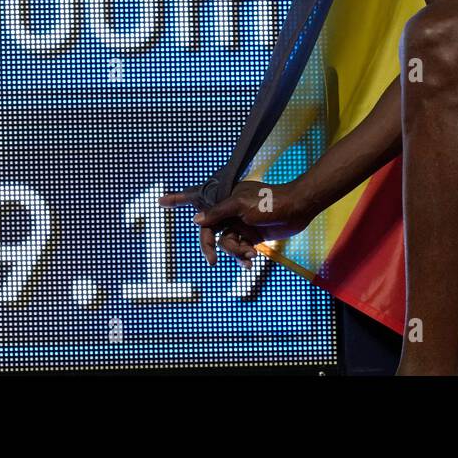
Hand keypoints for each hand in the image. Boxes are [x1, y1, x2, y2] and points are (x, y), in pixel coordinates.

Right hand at [158, 179, 318, 268]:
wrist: (298, 210)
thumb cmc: (270, 202)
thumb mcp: (241, 206)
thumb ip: (218, 212)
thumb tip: (196, 220)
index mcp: (224, 197)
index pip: (197, 197)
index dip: (178, 199)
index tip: (160, 201)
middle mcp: (228, 210)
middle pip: (210, 231)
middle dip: (211, 246)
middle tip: (211, 260)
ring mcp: (239, 223)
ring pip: (225, 243)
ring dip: (235, 251)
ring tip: (249, 255)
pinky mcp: (250, 235)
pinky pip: (238, 249)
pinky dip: (243, 255)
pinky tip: (252, 259)